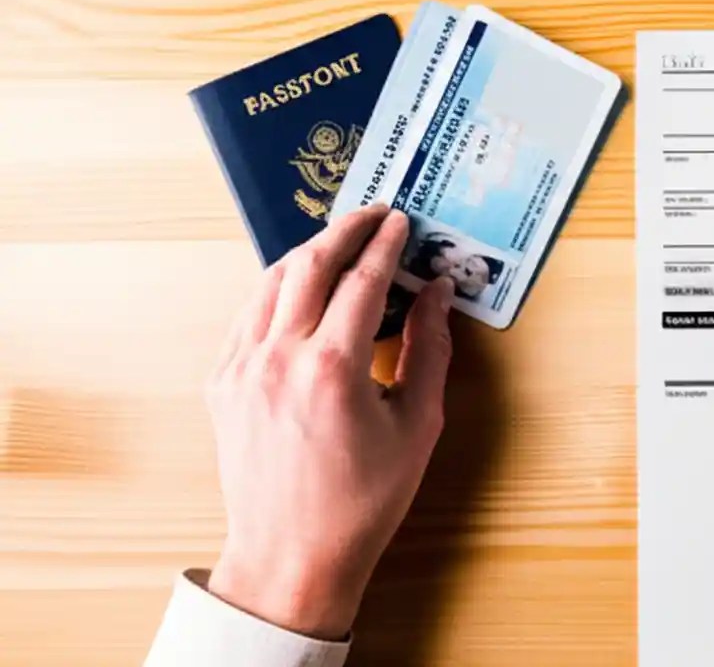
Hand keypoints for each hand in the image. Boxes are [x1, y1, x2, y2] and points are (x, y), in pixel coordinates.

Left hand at [203, 204, 454, 639]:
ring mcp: (241, 368)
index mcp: (333, 368)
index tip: (402, 221)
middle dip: (344, 230)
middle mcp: (279, 358)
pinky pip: (249, 316)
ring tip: (338, 243)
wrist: (292, 555)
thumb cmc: (363, 501)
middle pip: (309, 265)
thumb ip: (430, 350)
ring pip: (271, 283)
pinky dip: (277, 291)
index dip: (386, 244)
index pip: (362, 280)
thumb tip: (437, 293)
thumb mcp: (417, 426)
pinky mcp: (221, 383)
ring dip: (307, 254)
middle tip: (372, 214)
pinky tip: (300, 291)